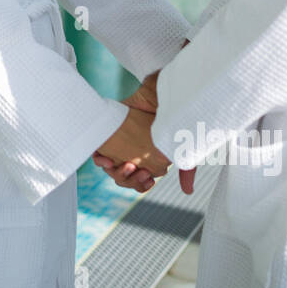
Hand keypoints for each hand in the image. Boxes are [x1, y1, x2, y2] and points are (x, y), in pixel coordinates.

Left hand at [92, 40, 195, 194]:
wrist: (161, 96)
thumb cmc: (173, 119)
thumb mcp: (183, 146)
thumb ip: (187, 169)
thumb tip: (188, 191)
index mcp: (147, 160)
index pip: (139, 182)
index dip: (141, 185)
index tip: (149, 179)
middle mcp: (132, 154)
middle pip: (124, 179)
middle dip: (131, 180)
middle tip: (140, 171)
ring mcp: (119, 146)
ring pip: (111, 170)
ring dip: (117, 173)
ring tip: (128, 165)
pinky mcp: (108, 135)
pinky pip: (98, 155)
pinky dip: (100, 161)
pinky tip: (107, 160)